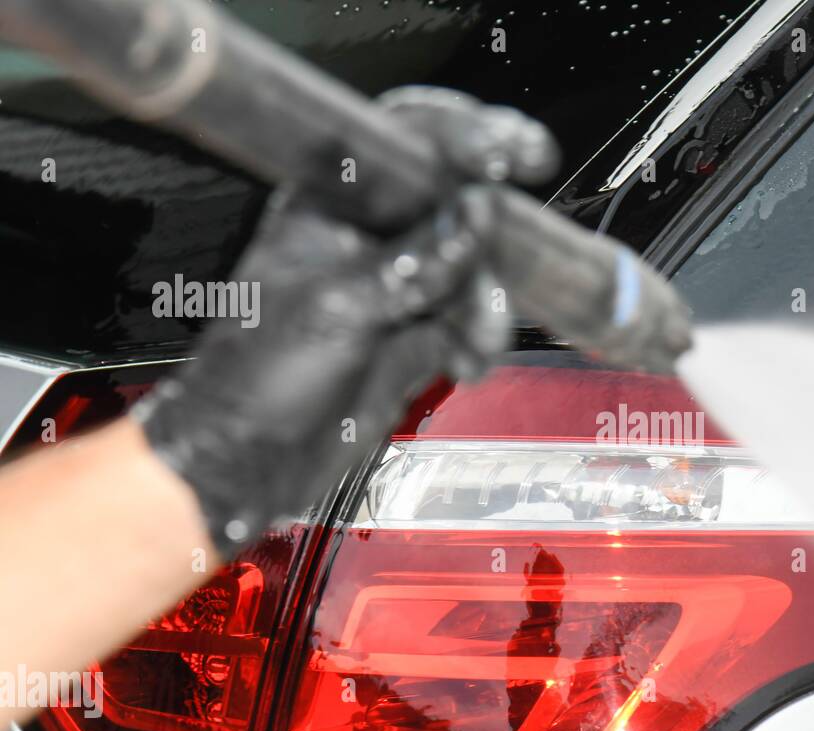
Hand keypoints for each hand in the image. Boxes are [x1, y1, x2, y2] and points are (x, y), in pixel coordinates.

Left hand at [134, 87, 558, 557]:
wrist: (249, 463)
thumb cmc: (255, 380)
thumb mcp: (340, 309)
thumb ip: (414, 262)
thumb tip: (474, 217)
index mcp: (329, 206)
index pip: (404, 142)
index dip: (462, 137)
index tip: (510, 153)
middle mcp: (365, 238)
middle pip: (452, 207)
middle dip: (488, 238)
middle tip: (518, 254)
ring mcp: (392, 287)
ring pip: (469, 272)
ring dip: (485, 306)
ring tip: (476, 342)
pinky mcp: (412, 336)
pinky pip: (467, 324)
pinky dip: (479, 342)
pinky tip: (467, 364)